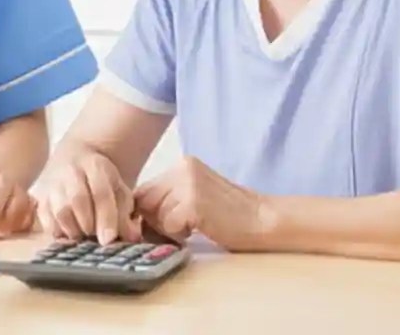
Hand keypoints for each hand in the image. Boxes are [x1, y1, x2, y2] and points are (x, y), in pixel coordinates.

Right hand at [33, 150, 141, 244]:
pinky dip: (58, 232)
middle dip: (89, 225)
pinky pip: (46, 220)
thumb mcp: (119, 190)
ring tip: (85, 236)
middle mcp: (70, 171)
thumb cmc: (101, 181)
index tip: (109, 239)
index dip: (106, 217)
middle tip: (98, 238)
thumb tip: (131, 237)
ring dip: (74, 231)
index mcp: (95, 166)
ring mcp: (52, 184)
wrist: (74, 159)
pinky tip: (70, 235)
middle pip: (78, 201)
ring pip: (60, 211)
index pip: (101, 192)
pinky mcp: (40, 198)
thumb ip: (126, 214)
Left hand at [133, 156, 270, 249]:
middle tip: (176, 229)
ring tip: (191, 228)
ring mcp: (187, 184)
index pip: (145, 189)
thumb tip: (136, 216)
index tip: (157, 225)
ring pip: (153, 213)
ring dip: (167, 228)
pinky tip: (196, 231)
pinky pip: (168, 225)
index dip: (145, 211)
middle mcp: (183, 169)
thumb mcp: (196, 194)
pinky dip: (178, 234)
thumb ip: (170, 197)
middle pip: (143, 200)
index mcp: (183, 165)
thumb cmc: (230, 214)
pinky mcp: (193, 203)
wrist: (263, 220)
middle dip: (152, 220)